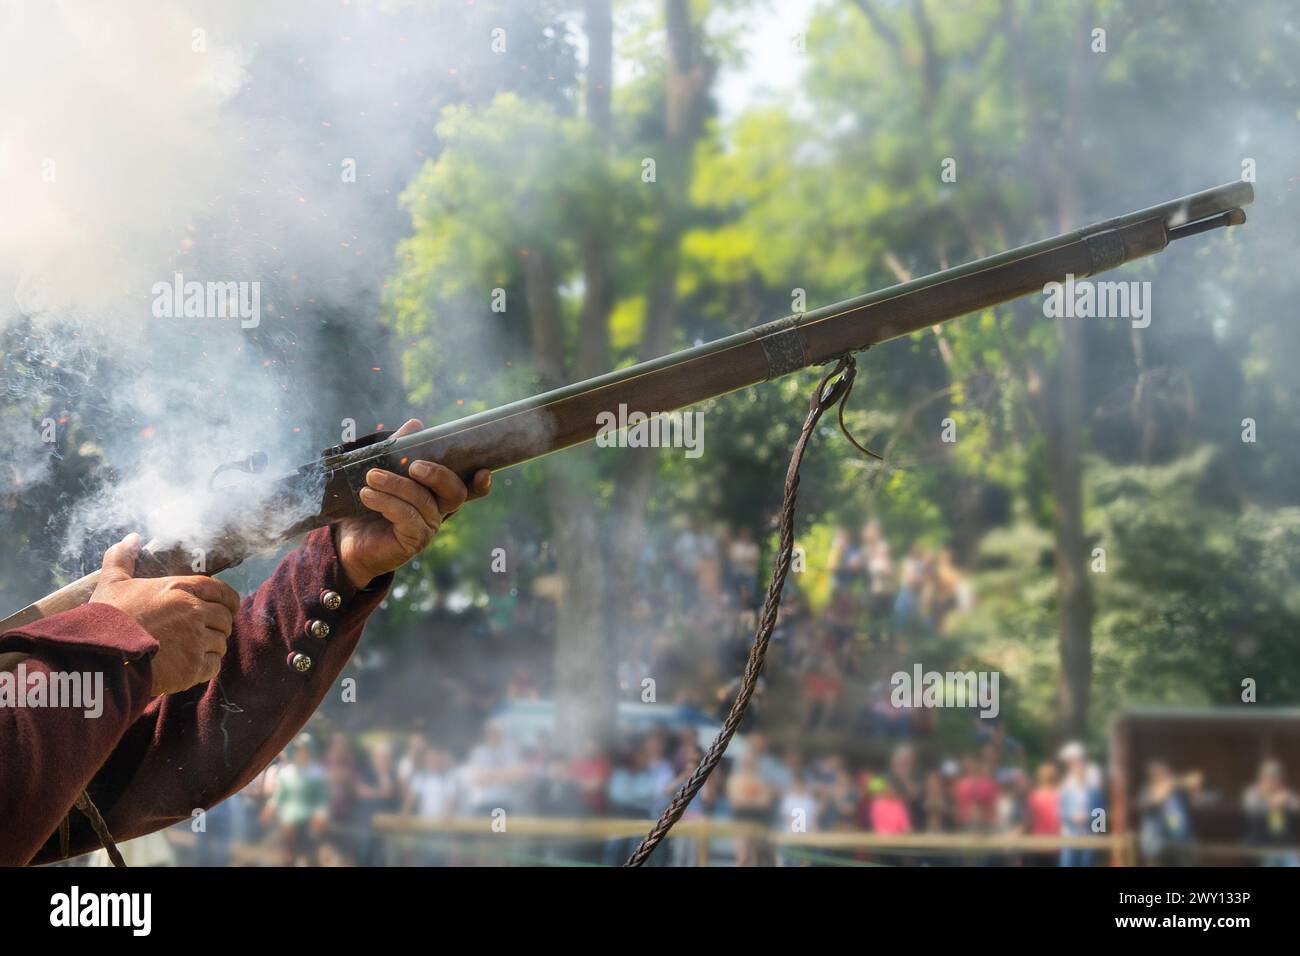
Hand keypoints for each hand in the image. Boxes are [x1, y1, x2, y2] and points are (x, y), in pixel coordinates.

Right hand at [89, 533, 241, 695]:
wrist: (99, 657)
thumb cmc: (106, 619)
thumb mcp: (111, 582)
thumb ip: (122, 558)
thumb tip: (132, 538)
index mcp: (180, 588)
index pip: (223, 591)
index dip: (228, 601)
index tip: (227, 608)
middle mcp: (195, 611)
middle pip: (224, 618)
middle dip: (217, 626)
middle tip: (204, 632)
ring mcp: (196, 639)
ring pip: (220, 642)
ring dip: (210, 647)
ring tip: (191, 651)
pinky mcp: (193, 666)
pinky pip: (214, 665)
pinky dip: (206, 667)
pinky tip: (189, 667)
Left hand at [335, 418, 491, 588]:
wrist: (345, 538)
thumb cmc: (367, 503)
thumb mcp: (382, 470)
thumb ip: (399, 449)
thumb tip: (417, 424)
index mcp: (436, 493)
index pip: (468, 488)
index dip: (480, 483)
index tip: (483, 470)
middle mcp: (438, 511)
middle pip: (455, 492)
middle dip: (438, 475)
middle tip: (413, 465)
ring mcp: (427, 528)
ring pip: (424, 501)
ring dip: (397, 485)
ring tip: (371, 476)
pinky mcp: (412, 541)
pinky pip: (407, 517)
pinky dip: (387, 502)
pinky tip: (368, 494)